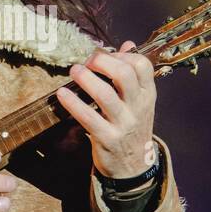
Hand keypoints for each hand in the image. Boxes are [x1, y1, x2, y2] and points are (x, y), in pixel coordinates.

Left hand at [53, 39, 156, 178]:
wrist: (133, 167)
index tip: (106, 56)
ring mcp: (123, 124)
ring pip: (105, 95)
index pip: (142, 65)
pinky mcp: (106, 139)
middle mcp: (138, 107)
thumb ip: (134, 74)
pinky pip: (88, 118)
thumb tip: (128, 44)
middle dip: (102, 62)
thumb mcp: (139, 101)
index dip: (122, 55)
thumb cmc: (132, 127)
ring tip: (74, 71)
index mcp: (148, 94)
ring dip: (86, 79)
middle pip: (124, 74)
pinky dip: (73, 103)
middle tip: (87, 61)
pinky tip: (62, 94)